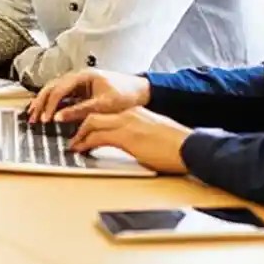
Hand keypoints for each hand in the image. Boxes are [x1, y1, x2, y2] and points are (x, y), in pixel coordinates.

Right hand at [26, 69, 149, 122]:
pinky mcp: (81, 89)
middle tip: (33, 118)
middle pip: (52, 87)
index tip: (46, 119)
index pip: (59, 89)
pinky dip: (51, 103)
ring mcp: (78, 82)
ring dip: (43, 102)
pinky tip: (45, 111)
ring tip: (33, 115)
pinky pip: (61, 95)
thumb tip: (59, 117)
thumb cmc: (126, 95)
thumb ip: (79, 111)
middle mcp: (78, 76)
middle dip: (40, 103)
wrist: (141, 91)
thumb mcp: (103, 105)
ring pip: (54, 90)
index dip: (50, 105)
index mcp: (83, 75)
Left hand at [67, 107, 190, 174]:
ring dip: (79, 135)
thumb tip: (132, 146)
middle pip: (94, 116)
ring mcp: (126, 123)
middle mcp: (129, 114)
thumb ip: (139, 136)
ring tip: (72, 145)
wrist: (190, 147)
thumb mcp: (154, 135)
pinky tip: (79, 150)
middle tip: (72, 138)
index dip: (91, 123)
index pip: (106, 114)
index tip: (84, 133)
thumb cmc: (178, 146)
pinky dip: (84, 143)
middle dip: (79, 127)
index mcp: (136, 113)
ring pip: (91, 123)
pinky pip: (97, 137)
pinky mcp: (126, 136)